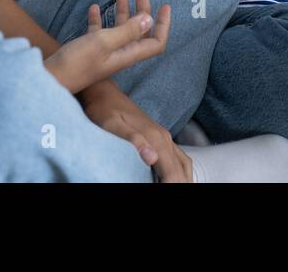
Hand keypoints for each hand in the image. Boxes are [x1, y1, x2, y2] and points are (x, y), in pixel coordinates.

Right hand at [44, 0, 171, 95]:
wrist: (51, 79)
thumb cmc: (78, 62)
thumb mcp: (104, 42)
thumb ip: (128, 31)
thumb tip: (150, 19)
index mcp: (128, 54)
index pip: (155, 42)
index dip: (163, 25)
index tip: (164, 6)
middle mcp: (119, 54)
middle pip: (139, 31)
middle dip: (143, 11)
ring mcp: (104, 52)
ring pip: (119, 29)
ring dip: (122, 11)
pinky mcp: (88, 51)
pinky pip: (98, 31)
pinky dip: (99, 18)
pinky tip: (94, 7)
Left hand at [79, 80, 193, 182]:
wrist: (104, 93)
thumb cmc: (104, 110)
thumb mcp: (112, 125)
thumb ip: (133, 140)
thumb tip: (152, 158)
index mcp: (155, 138)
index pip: (171, 172)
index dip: (170, 186)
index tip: (163, 192)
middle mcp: (164, 138)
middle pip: (181, 170)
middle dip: (179, 185)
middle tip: (174, 194)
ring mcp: (163, 136)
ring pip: (183, 163)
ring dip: (183, 179)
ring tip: (178, 188)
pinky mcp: (159, 136)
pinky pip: (179, 157)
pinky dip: (181, 171)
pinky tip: (174, 178)